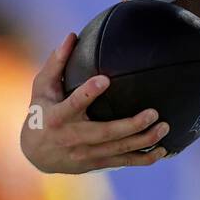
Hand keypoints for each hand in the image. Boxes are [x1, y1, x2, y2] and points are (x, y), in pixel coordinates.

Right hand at [19, 32, 169, 173]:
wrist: (35, 154)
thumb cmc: (41, 112)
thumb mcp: (42, 88)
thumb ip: (57, 63)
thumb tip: (72, 35)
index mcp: (58, 116)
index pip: (74, 103)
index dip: (88, 92)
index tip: (105, 79)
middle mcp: (73, 137)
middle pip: (104, 133)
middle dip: (130, 125)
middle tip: (154, 113)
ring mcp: (85, 154)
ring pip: (118, 149)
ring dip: (143, 140)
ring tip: (164, 127)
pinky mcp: (95, 163)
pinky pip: (122, 162)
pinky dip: (142, 159)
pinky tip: (162, 150)